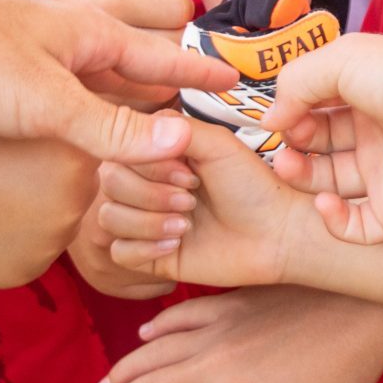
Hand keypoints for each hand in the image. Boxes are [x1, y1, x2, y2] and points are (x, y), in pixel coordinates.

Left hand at [0, 0, 234, 164]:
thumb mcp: (49, 103)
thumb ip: (115, 128)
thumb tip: (183, 141)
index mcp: (91, 37)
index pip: (162, 59)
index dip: (199, 75)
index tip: (237, 81)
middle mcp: (68, 43)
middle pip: (133, 66)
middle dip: (169, 83)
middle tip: (205, 103)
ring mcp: (32, 58)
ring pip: (94, 83)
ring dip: (123, 102)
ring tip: (152, 119)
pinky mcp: (0, 78)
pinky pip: (59, 97)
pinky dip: (82, 114)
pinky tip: (76, 133)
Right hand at [97, 122, 309, 287]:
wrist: (274, 234)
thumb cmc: (251, 186)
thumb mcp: (216, 144)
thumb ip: (174, 127)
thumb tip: (138, 130)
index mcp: (157, 154)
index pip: (119, 151)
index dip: (150, 166)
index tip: (191, 174)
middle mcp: (145, 183)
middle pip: (108, 183)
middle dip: (151, 194)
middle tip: (191, 201)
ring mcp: (144, 220)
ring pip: (108, 218)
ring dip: (149, 222)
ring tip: (186, 226)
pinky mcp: (147, 254)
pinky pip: (118, 252)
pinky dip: (145, 248)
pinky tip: (177, 245)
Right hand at [266, 34, 382, 243]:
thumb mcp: (345, 58)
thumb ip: (297, 80)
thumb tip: (270, 116)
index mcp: (374, 90)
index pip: (322, 102)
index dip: (295, 109)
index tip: (277, 116)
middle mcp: (382, 132)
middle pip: (322, 144)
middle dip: (293, 144)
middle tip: (280, 145)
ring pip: (332, 184)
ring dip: (303, 178)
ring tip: (287, 166)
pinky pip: (355, 226)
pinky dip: (332, 219)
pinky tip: (325, 201)